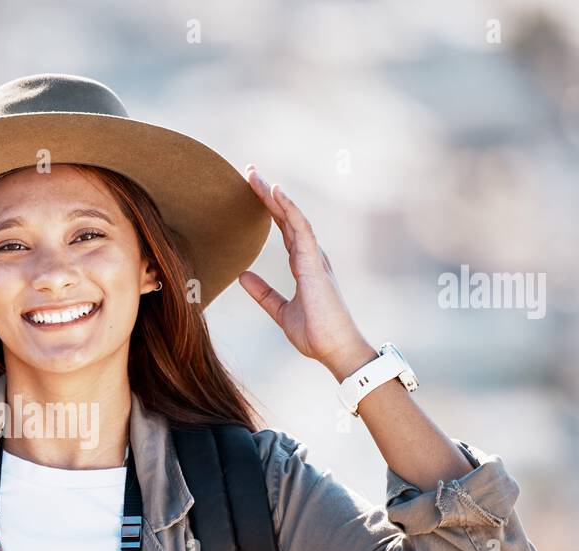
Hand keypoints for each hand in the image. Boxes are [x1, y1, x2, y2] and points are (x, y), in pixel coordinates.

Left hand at [237, 165, 375, 380]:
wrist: (335, 350)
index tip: (250, 190)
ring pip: (292, 215)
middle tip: (247, 171)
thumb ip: (263, 293)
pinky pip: (300, 228)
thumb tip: (243, 276)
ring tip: (253, 174)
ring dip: (273, 194)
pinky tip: (274, 191)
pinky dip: (287, 207)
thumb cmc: (315, 334)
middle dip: (267, 194)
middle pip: (286, 216)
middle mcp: (310, 256)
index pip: (283, 228)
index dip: (268, 209)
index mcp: (304, 264)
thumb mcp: (280, 311)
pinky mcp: (314, 263)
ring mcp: (314, 257)